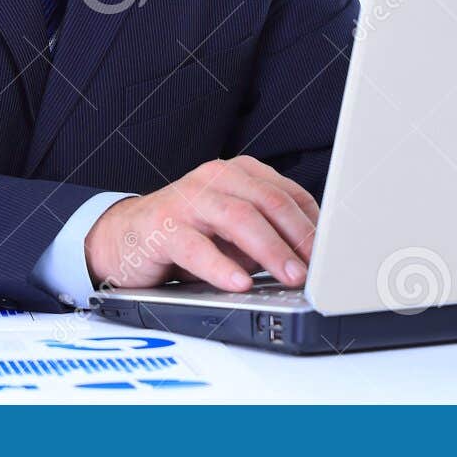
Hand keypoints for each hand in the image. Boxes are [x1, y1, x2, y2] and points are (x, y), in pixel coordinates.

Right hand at [84, 155, 319, 291]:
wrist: (123, 237)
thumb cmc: (187, 234)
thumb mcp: (233, 233)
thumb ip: (266, 237)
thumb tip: (312, 260)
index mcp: (240, 173)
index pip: (289, 194)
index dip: (315, 225)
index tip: (334, 254)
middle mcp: (215, 178)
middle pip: (268, 201)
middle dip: (299, 237)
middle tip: (318, 269)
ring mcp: (188, 199)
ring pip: (238, 217)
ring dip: (271, 250)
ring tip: (292, 277)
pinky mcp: (162, 225)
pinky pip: (196, 246)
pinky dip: (221, 266)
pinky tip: (239, 283)